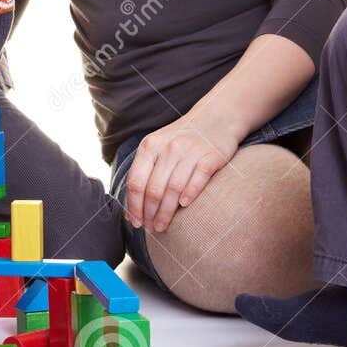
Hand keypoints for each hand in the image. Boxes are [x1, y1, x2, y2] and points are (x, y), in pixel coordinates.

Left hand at [124, 117, 238, 235]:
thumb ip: (144, 174)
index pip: (136, 182)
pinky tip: (184, 207)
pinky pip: (198, 180)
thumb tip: (130, 212)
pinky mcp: (211, 156)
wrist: (215, 118)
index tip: (135, 223)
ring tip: (163, 226)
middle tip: (151, 229)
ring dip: (167, 212)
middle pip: (154, 189)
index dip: (134, 206)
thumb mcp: (158, 148)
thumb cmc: (182, 140)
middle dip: (150, 214)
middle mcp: (168, 148)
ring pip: (173, 188)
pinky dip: (190, 195)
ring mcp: (190, 151)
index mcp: (150, 146)